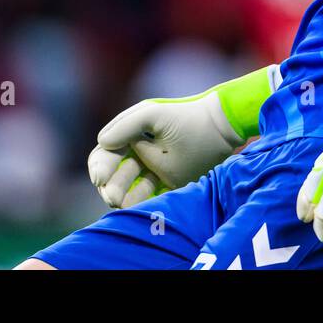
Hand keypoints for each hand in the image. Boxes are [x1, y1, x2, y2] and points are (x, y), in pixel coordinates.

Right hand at [88, 90, 247, 207]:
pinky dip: (138, 202)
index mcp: (132, 134)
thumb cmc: (187, 118)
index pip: (105, 153)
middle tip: (111, 198)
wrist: (222, 128)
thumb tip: (102, 142)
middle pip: (113, 173)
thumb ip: (125, 126)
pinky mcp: (168, 182)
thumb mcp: (153, 115)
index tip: (100, 178)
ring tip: (120, 202)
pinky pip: (147, 196)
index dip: (99, 166)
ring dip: (121, 196)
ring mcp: (154, 168)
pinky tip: (134, 207)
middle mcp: (140, 151)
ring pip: (128, 187)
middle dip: (109, 185)